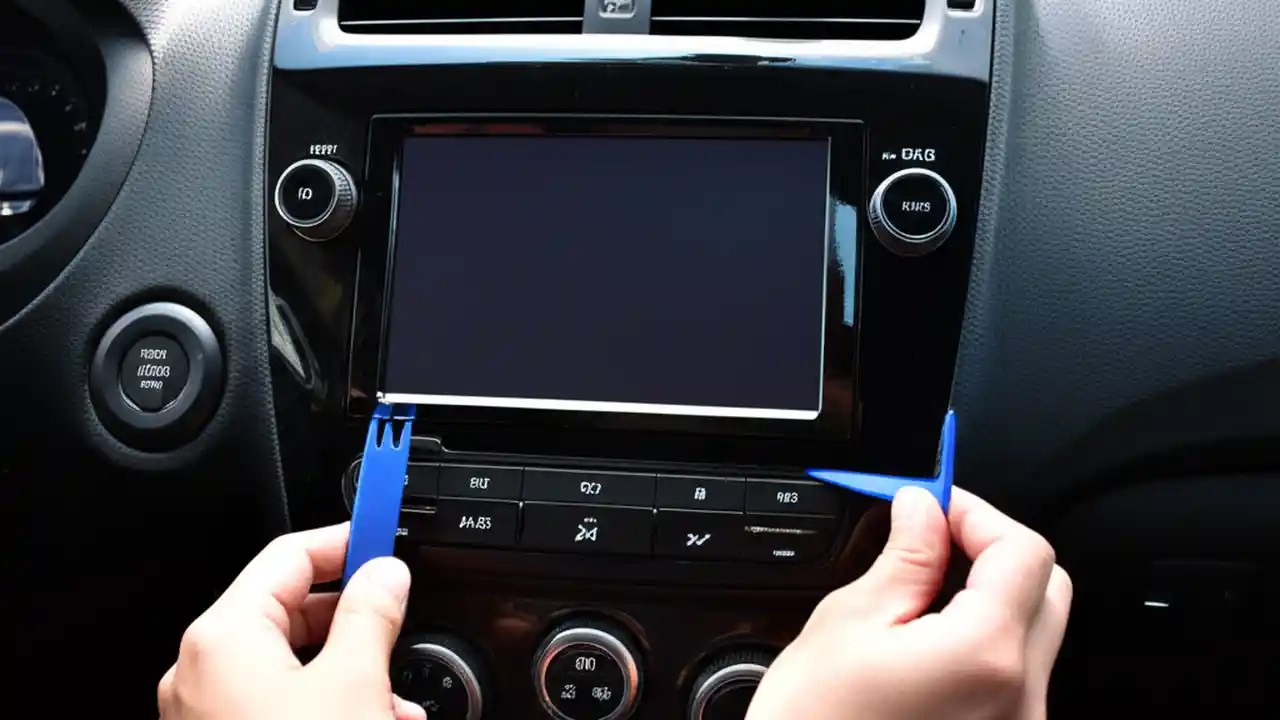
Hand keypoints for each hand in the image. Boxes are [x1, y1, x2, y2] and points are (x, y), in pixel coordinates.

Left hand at [158, 524, 425, 719]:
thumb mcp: (352, 684)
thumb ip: (371, 616)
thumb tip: (384, 575)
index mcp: (222, 638)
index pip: (291, 555)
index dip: (347, 539)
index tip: (385, 531)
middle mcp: (202, 672)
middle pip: (291, 610)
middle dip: (355, 618)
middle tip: (399, 618)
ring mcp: (208, 713)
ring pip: (291, 664)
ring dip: (349, 669)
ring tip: (394, 699)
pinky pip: (280, 703)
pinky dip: (325, 702)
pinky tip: (369, 716)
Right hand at [748, 488, 1071, 719]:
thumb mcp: (849, 622)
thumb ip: (905, 558)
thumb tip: (924, 509)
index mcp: (985, 656)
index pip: (1024, 551)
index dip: (977, 514)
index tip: (934, 507)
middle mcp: (1020, 698)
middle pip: (1046, 587)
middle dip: (993, 550)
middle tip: (931, 539)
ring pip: (1035, 631)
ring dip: (991, 595)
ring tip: (921, 593)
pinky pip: (1015, 673)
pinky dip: (984, 640)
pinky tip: (928, 640)